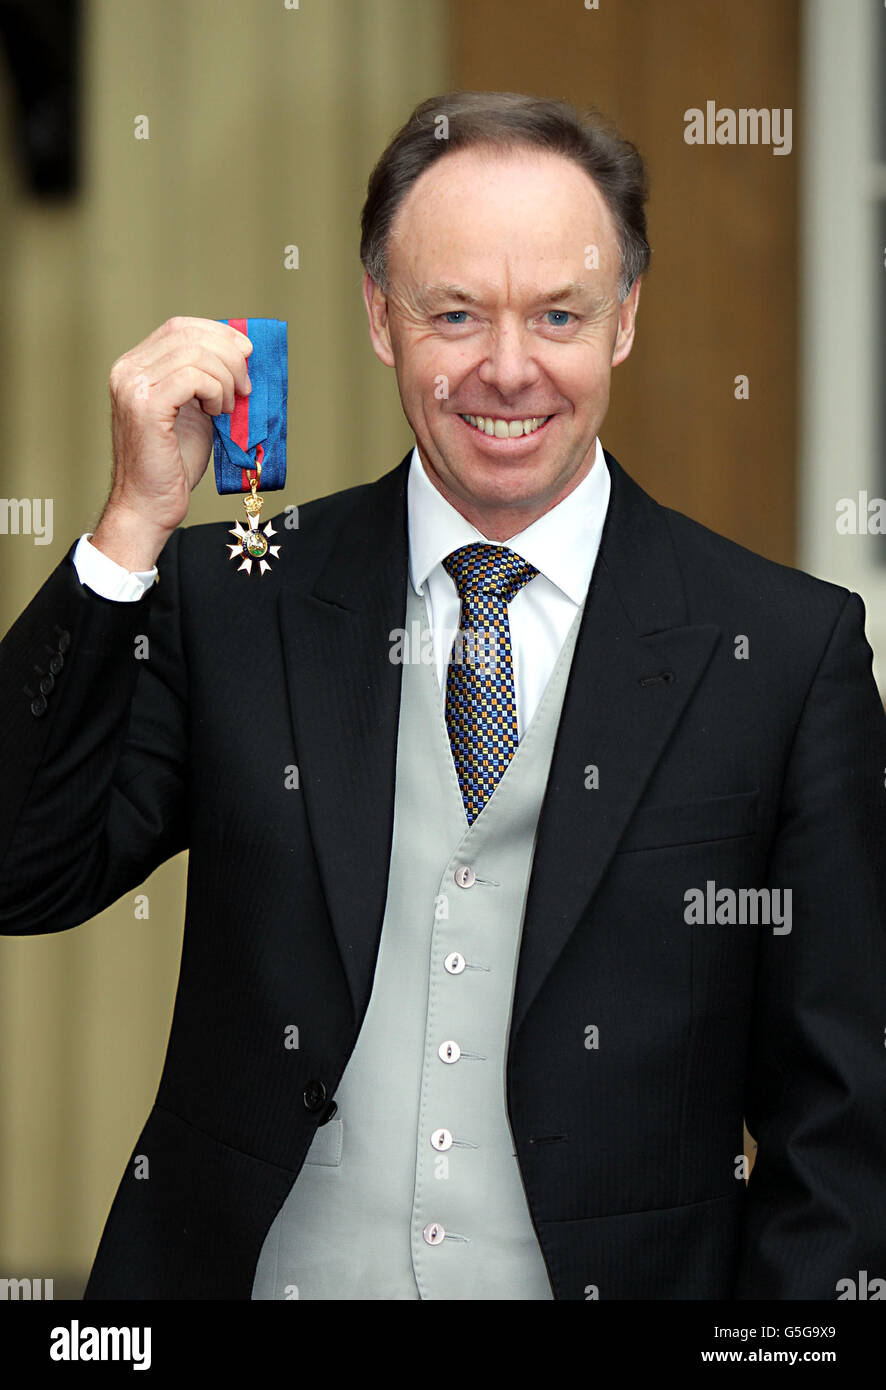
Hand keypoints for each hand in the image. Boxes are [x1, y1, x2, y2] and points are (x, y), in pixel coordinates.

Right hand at [92, 316, 252, 568]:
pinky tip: (217, 414)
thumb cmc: (173, 464)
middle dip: (229, 355)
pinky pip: (194, 377)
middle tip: (245, 387)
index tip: (246, 353)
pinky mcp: (146, 406)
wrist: (149, 505)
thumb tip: (241, 353)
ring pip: (195, 354)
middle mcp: (127, 370)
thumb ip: (207, 380)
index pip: (180, 327)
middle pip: (189, 334)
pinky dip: (216, 392)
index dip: (219, 333)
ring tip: (228, 409)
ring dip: (225, 378)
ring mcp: (133, 386)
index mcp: (135, 366)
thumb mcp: (195, 410)